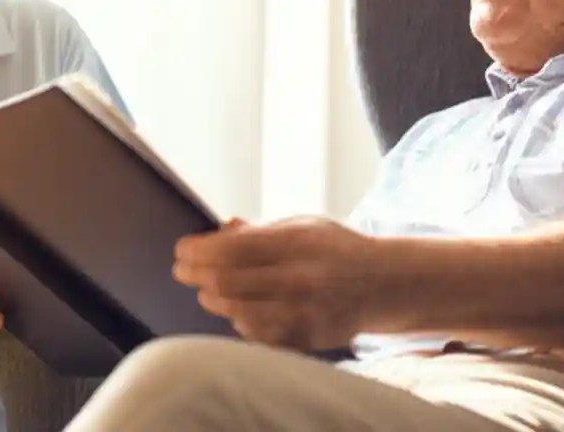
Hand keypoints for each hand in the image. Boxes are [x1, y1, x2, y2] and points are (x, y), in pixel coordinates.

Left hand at [173, 217, 378, 350]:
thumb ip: (261, 229)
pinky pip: (257, 335)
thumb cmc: (335, 249)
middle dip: (197, 275)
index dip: (199, 250)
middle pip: (229, 282)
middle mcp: (301, 279)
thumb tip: (221, 228)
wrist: (382, 285)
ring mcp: (304, 313)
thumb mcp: (303, 225)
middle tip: (182, 270)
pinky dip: (239, 322)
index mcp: (299, 243)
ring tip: (207, 291)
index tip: (181, 249)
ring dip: (214, 299)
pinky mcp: (306, 339)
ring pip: (237, 312)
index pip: (234, 248)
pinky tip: (238, 312)